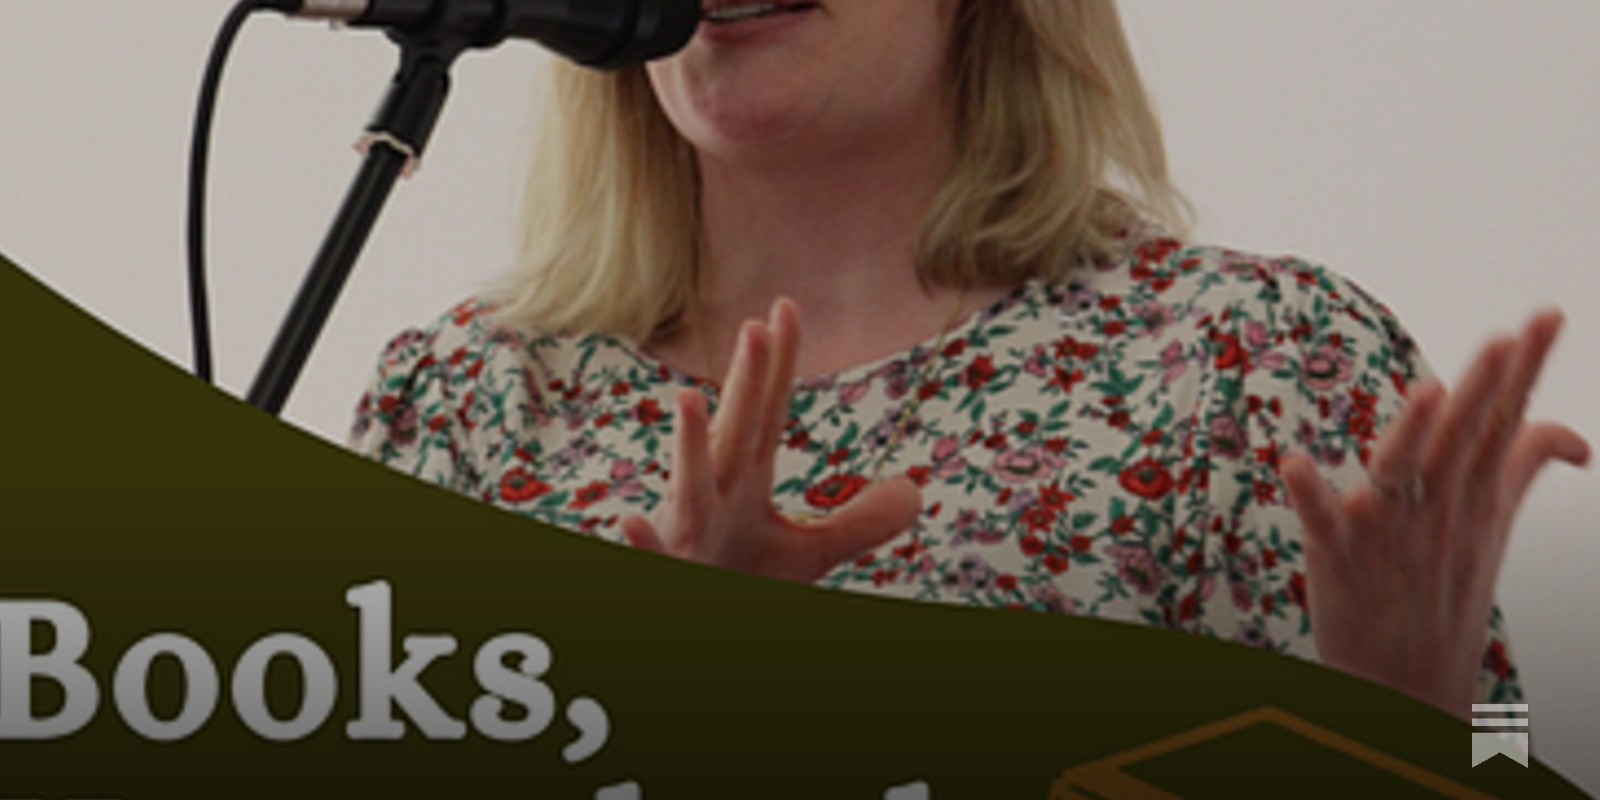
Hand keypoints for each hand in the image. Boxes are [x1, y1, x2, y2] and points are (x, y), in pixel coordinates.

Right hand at [619, 298, 922, 581]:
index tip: (786, 307)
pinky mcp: (671, 575)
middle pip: (736, 433)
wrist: (692, 630)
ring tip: (688, 398)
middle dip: (745, 384)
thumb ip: (858, 521)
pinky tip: (631, 521)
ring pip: (688, 485)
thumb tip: (912, 489)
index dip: (779, 364)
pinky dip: (643, 544)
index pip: (768, 414)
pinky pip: (655, 561)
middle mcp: (714, 497)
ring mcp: (689, 535)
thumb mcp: (807, 554)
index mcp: (745, 483)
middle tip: (755, 327)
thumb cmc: (740, 585)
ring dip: (688, 444)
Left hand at [1282, 309, 1590, 716]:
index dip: (1523, 371)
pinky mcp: (1336, 560)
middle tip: (1508, 337)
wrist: (1409, 688)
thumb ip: (1520, 468)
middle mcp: (1436, 511)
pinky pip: (1320, 524)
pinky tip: (1293, 463)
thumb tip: (1575, 439)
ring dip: (1412, 435)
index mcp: (1472, 497)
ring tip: (1428, 392)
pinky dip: (1310, 496)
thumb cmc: (1443, 592)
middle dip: (1484, 390)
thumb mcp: (1488, 524)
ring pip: (1400, 475)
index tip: (1546, 316)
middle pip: (1461, 440)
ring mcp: (1386, 534)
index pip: (1502, 422)